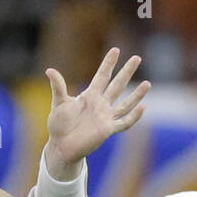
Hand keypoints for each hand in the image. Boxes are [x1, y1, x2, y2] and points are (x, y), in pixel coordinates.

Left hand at [44, 48, 149, 176]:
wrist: (61, 146)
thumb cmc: (58, 125)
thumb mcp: (58, 103)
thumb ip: (58, 87)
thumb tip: (49, 70)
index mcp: (89, 96)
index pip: (102, 76)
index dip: (109, 63)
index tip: (116, 50)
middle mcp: (100, 104)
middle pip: (117, 85)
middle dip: (127, 71)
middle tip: (137, 58)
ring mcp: (105, 117)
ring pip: (125, 103)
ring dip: (136, 94)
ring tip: (147, 83)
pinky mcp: (107, 130)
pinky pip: (124, 122)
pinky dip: (134, 116)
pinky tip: (142, 107)